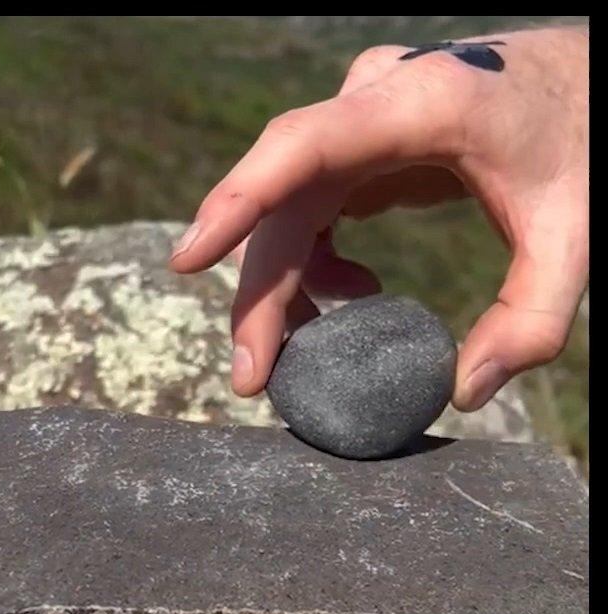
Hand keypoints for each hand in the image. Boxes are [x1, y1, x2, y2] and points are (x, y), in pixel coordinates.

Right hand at [171, 26, 588, 411]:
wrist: (598, 78)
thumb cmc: (587, 141)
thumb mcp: (577, 233)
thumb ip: (532, 319)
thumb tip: (465, 393)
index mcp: (422, 103)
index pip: (304, 147)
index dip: (239, 201)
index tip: (189, 259)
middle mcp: (371, 98)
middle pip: (284, 201)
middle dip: (262, 294)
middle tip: (253, 379)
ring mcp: (358, 112)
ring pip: (286, 205)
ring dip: (285, 282)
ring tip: (310, 346)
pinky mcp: (357, 132)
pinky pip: (306, 199)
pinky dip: (314, 256)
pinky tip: (356, 292)